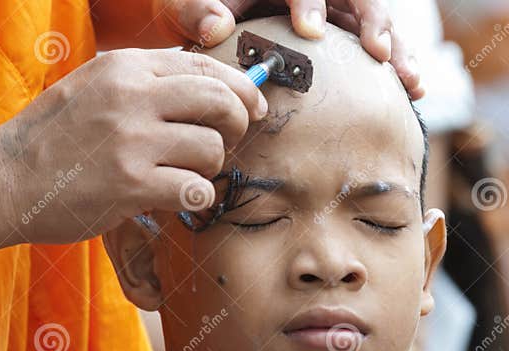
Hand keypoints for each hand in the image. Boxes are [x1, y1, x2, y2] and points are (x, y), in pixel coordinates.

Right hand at [0, 49, 266, 243]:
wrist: (0, 182)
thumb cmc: (46, 140)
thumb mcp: (90, 89)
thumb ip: (142, 84)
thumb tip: (206, 90)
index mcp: (124, 67)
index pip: (205, 66)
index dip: (240, 89)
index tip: (251, 109)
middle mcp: (131, 97)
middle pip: (221, 102)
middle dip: (237, 126)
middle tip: (225, 146)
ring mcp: (130, 141)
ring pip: (212, 149)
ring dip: (209, 168)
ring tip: (185, 176)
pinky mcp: (129, 186)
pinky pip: (194, 189)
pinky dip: (195, 198)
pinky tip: (176, 199)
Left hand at [152, 0, 422, 99]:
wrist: (207, 16)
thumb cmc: (196, 10)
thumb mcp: (186, 3)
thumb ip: (196, 9)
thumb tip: (216, 27)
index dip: (308, 4)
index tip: (308, 31)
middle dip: (372, 22)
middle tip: (378, 52)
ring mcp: (336, 11)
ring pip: (376, 22)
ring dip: (396, 50)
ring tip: (410, 82)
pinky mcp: (347, 34)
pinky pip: (378, 46)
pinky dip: (396, 65)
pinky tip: (415, 91)